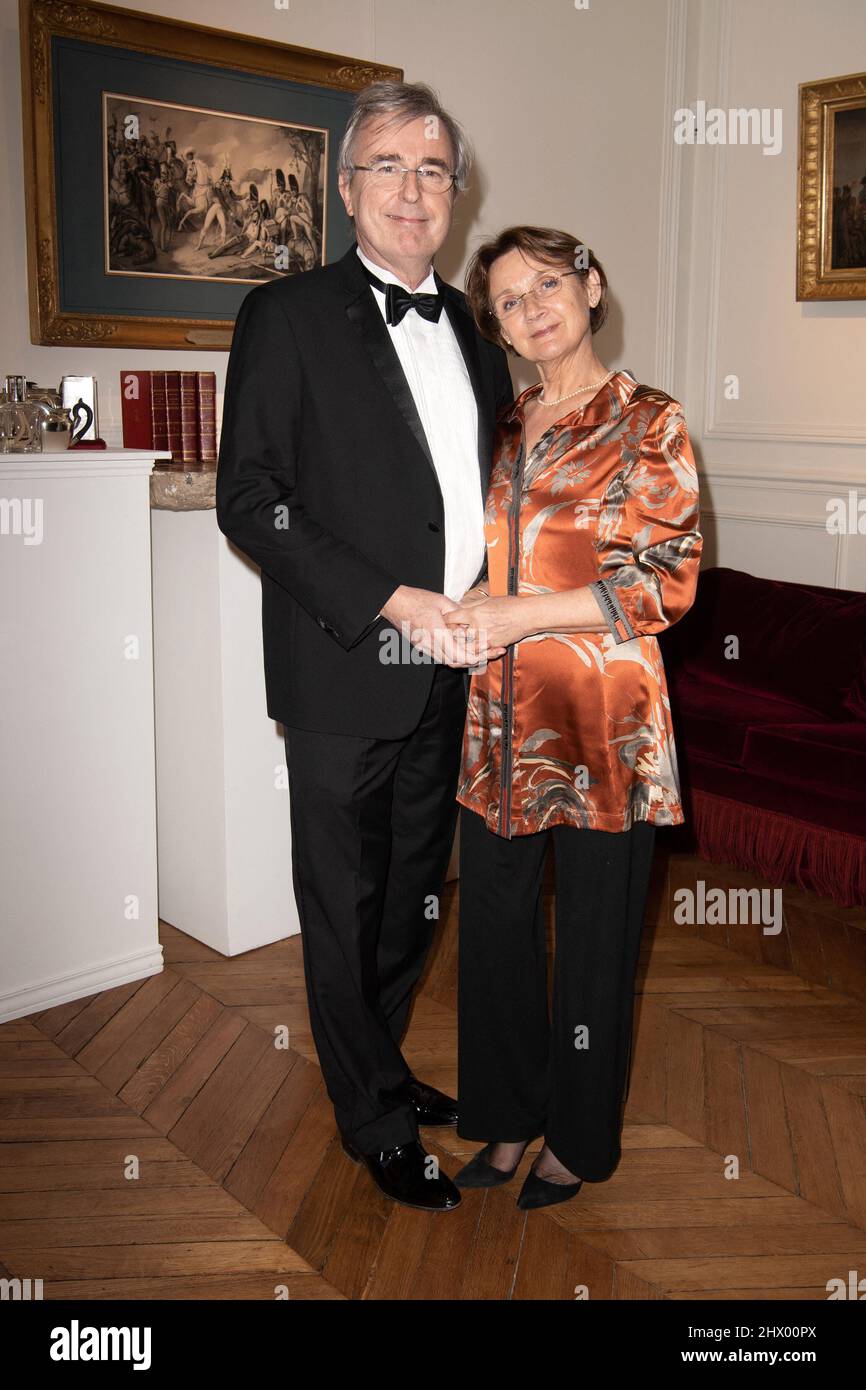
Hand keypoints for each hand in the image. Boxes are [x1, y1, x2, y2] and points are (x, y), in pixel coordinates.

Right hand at [379, 584, 503, 666]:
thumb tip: (472, 622)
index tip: (486, 653)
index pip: (458, 654)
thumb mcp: (442, 602)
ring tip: (479, 653)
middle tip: (489, 654)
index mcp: (436, 633)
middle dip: (473, 661)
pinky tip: (462, 649)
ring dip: (463, 659)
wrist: (395, 603)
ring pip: (447, 661)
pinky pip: (439, 656)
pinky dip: (453, 655)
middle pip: (455, 662)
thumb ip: (458, 614)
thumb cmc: (417, 599)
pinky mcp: (421, 647)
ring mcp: (424, 648)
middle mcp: (429, 644)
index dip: (474, 657)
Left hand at [443, 595, 532, 649]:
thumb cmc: (510, 605)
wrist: (528, 616)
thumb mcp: (488, 600)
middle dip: (451, 635)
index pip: (451, 618)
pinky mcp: (494, 646)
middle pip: (456, 635)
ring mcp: (485, 638)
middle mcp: (477, 627)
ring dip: (463, 646)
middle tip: (449, 634)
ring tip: (461, 644)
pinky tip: (475, 649)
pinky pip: (480, 652)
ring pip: (466, 647)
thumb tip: (458, 605)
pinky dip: (476, 652)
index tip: (444, 621)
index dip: (446, 620)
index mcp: (474, 613)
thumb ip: (472, 605)